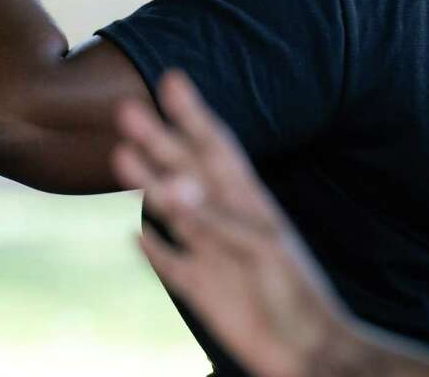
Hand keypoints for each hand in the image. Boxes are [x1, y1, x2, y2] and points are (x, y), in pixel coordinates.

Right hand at [111, 71, 350, 376]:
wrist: (309, 352)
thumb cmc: (294, 293)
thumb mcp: (258, 247)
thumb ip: (214, 218)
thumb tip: (173, 187)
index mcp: (249, 200)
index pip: (215, 147)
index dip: (193, 114)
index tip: (172, 79)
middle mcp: (225, 219)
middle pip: (185, 170)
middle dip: (158, 139)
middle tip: (126, 108)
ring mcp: (210, 252)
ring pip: (170, 211)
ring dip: (146, 184)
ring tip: (118, 155)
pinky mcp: (201, 289)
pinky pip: (170, 263)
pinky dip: (151, 250)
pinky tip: (130, 236)